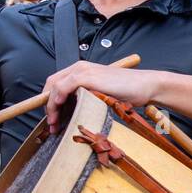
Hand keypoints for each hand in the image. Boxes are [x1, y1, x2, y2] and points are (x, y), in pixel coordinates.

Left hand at [42, 61, 163, 134]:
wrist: (145, 86)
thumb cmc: (126, 92)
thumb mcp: (99, 94)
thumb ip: (84, 98)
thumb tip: (69, 114)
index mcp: (80, 70)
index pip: (55, 83)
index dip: (48, 101)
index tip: (51, 119)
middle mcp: (79, 67)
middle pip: (51, 84)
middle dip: (47, 106)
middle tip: (51, 125)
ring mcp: (83, 70)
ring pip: (55, 86)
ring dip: (51, 107)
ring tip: (55, 124)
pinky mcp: (87, 76)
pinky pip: (64, 86)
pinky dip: (57, 98)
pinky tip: (58, 109)